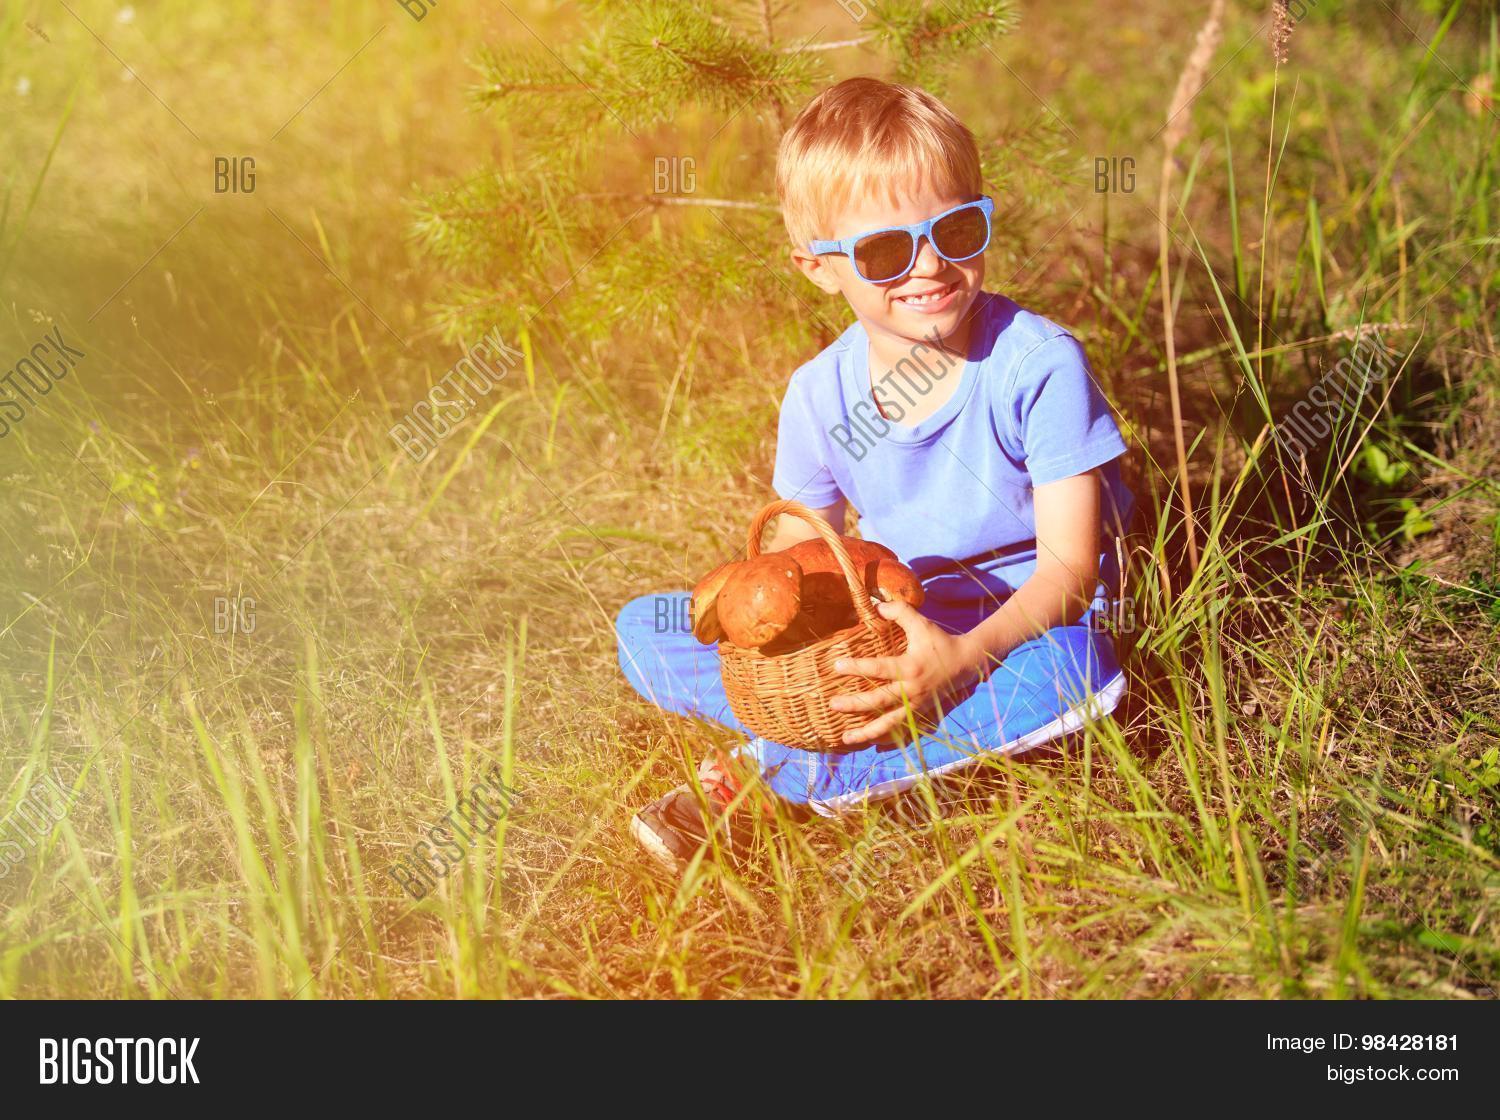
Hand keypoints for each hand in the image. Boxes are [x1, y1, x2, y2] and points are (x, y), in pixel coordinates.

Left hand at [828, 599, 984, 744]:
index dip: (856, 667)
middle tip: (833, 704)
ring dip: (866, 732)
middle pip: (879, 700)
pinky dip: (885, 739)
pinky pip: (901, 730)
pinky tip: (869, 744)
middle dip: (854, 704)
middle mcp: (912, 689)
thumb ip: (899, 611)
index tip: (836, 666)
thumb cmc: (940, 641)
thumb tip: (875, 604)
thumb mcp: (921, 623)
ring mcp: (917, 705)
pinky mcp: (921, 714)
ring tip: (845, 737)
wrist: (967, 664)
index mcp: (910, 666)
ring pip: (889, 724)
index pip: (878, 668)